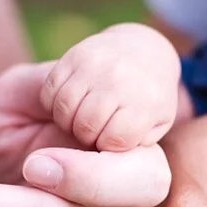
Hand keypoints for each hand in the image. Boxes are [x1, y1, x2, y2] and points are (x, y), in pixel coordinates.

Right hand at [37, 24, 179, 151]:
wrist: (142, 50)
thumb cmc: (149, 98)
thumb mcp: (156, 125)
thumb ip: (136, 146)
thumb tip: (106, 156)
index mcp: (143, 102)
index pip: (112, 140)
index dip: (107, 147)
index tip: (110, 142)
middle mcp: (117, 80)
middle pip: (85, 125)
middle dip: (85, 137)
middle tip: (92, 133)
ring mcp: (93, 65)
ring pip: (64, 108)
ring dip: (67, 122)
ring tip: (79, 121)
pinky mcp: (72, 56)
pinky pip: (50, 91)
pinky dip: (53, 104)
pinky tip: (69, 105)